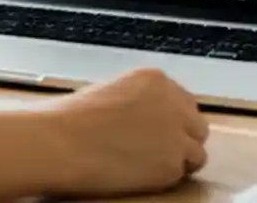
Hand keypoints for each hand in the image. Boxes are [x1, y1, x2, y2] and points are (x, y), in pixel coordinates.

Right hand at [45, 68, 209, 197]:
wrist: (60, 142)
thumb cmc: (68, 118)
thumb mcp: (109, 93)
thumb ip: (137, 101)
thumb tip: (146, 119)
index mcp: (155, 79)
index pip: (183, 101)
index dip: (171, 120)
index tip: (157, 131)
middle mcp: (172, 102)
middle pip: (196, 125)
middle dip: (180, 138)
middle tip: (155, 151)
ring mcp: (176, 134)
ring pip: (196, 152)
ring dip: (177, 160)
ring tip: (148, 165)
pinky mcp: (172, 164)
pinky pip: (181, 174)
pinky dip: (165, 177)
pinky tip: (140, 174)